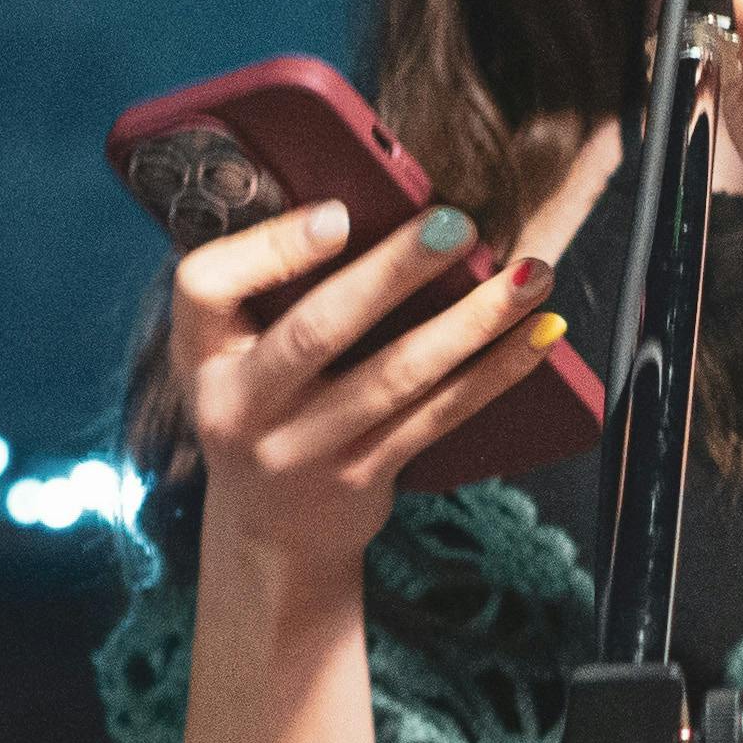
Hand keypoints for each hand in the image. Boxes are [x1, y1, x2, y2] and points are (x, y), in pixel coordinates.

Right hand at [166, 197, 564, 580]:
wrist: (270, 534)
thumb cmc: (260, 410)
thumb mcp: (230, 356)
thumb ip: (268, 290)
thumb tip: (367, 208)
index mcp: (202, 354)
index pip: (205, 287)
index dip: (270, 248)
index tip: (338, 215)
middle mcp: (244, 405)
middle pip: (319, 329)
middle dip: (392, 271)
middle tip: (456, 224)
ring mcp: (306, 448)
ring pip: (397, 375)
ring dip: (471, 321)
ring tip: (530, 276)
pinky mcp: (364, 476)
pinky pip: (438, 416)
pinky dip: (495, 373)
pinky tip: (539, 336)